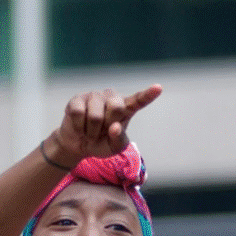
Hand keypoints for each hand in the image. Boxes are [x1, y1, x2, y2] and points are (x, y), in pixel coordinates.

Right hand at [47, 85, 162, 161]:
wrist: (78, 145)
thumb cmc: (101, 143)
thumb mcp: (114, 147)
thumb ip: (119, 139)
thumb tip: (114, 127)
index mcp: (126, 108)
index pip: (139, 100)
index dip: (148, 94)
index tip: (158, 88)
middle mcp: (112, 97)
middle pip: (116, 107)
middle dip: (107, 125)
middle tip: (102, 131)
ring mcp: (94, 95)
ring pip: (95, 115)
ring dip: (91, 131)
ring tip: (89, 131)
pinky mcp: (77, 98)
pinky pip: (79, 113)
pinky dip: (79, 127)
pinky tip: (79, 127)